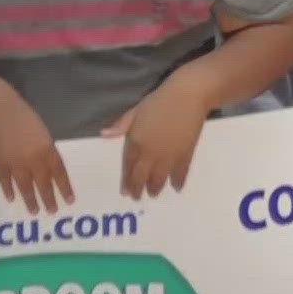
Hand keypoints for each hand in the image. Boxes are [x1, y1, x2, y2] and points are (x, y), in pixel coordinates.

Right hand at [0, 83, 72, 213]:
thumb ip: (44, 148)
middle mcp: (33, 159)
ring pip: (26, 187)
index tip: (69, 200)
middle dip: (49, 199)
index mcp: (47, 148)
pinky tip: (12, 198)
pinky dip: (9, 190)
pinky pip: (6, 182)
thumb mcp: (40, 129)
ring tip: (34, 211)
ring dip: (31, 200)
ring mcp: (15, 164)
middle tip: (53, 212)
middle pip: (44, 183)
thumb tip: (46, 164)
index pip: (59, 172)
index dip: (65, 187)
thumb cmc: (20, 113)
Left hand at [103, 76, 210, 199]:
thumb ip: (121, 125)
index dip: (126, 180)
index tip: (125, 191)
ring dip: (155, 188)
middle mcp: (150, 153)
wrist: (188, 96)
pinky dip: (178, 182)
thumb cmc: (159, 100)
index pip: (128, 166)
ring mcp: (168, 156)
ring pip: (159, 179)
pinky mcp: (185, 154)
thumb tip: (104, 134)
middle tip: (136, 197)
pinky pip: (180, 174)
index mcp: (136, 141)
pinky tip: (176, 188)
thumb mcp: (136, 110)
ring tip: (153, 194)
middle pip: (142, 176)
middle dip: (138, 189)